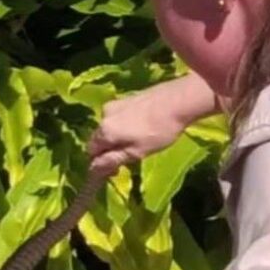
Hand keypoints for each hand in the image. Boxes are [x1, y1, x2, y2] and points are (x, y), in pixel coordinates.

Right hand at [90, 71, 218, 176]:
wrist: (178, 100)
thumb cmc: (158, 131)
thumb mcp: (135, 153)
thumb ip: (111, 160)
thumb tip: (92, 169)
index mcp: (103, 131)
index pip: (91, 152)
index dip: (100, 164)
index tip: (116, 171)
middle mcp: (104, 115)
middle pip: (99, 139)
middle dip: (108, 152)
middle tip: (128, 161)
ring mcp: (115, 104)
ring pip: (109, 128)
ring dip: (117, 139)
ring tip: (136, 144)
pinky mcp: (125, 98)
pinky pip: (117, 118)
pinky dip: (123, 128)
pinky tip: (140, 130)